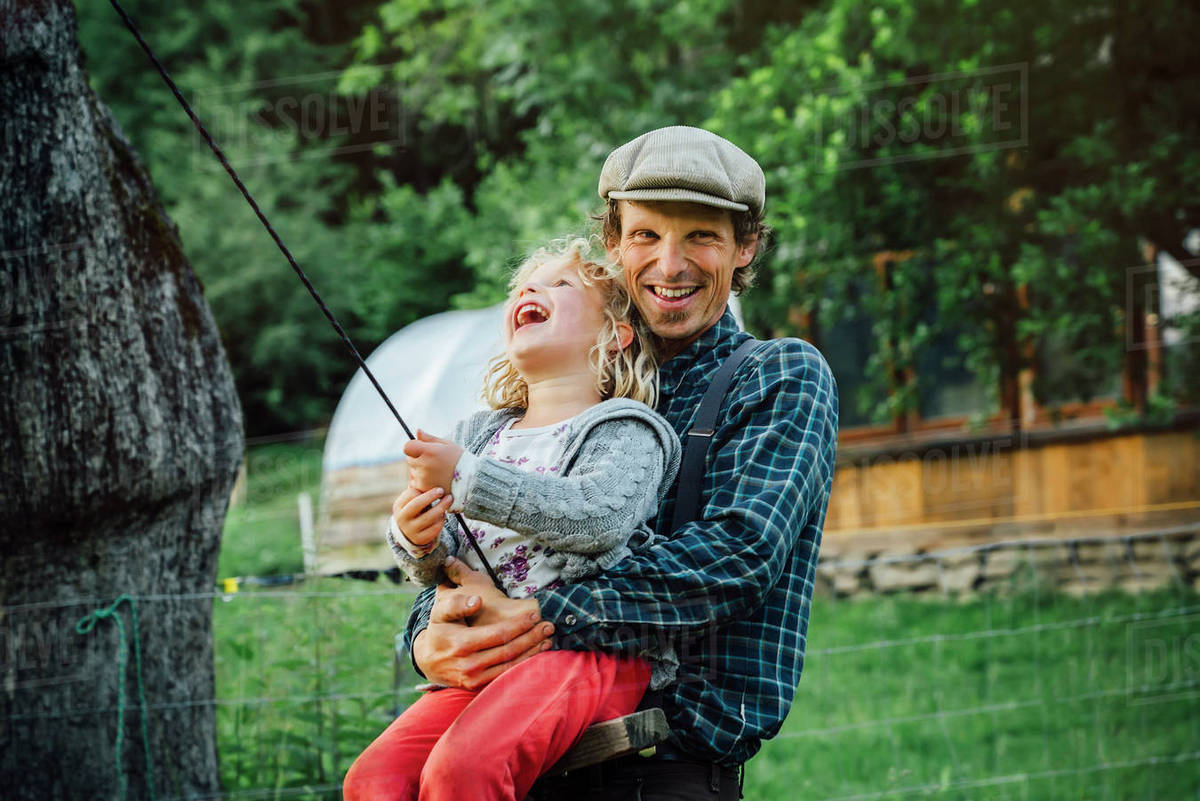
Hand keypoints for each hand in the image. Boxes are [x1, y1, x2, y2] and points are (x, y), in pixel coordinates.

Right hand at [392, 486, 452, 546]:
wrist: (409, 534)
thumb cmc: (414, 511)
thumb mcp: (410, 502)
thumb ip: (417, 491)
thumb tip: (429, 473)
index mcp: (398, 507)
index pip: (410, 494)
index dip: (423, 490)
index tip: (434, 487)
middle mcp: (402, 519)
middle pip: (417, 504)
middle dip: (431, 496)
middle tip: (442, 490)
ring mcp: (410, 530)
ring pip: (429, 517)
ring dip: (441, 507)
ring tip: (448, 500)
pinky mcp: (420, 539)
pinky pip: (434, 528)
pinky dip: (441, 520)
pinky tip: (443, 515)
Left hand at [404, 429, 463, 492]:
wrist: (470, 480)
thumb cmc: (459, 459)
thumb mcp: (447, 444)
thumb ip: (429, 438)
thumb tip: (417, 431)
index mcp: (429, 451)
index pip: (407, 447)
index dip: (413, 447)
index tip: (421, 449)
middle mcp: (423, 465)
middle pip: (409, 459)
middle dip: (418, 458)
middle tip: (433, 461)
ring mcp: (423, 478)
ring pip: (412, 472)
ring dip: (419, 471)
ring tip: (436, 472)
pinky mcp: (424, 489)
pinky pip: (415, 483)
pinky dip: (422, 482)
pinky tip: (434, 480)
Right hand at [413, 557, 552, 689]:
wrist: (428, 660)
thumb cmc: (439, 629)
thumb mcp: (440, 612)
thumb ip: (457, 603)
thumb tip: (477, 601)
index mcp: (461, 643)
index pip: (499, 634)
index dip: (520, 624)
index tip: (535, 614)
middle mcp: (468, 665)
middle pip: (509, 650)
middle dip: (532, 637)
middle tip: (549, 626)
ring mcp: (473, 679)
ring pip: (510, 665)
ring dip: (532, 652)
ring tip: (547, 639)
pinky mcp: (477, 687)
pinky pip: (505, 676)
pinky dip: (523, 665)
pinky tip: (535, 654)